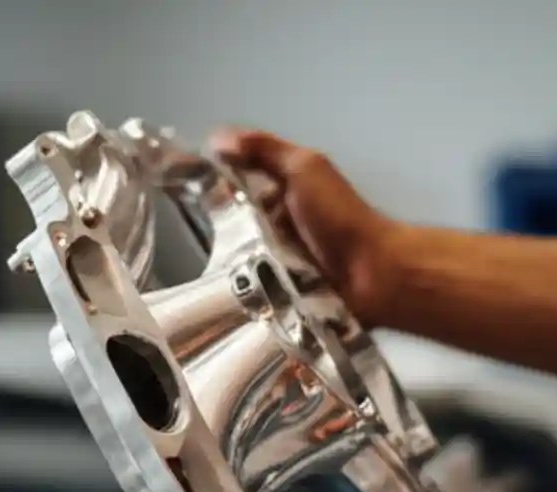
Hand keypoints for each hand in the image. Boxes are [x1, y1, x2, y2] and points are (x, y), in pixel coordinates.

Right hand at [209, 128, 403, 325]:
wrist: (372, 275)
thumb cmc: (337, 216)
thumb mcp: (303, 168)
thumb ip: (265, 150)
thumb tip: (217, 137)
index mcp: (287, 187)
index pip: (238, 179)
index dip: (212, 179)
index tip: (184, 186)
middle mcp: (282, 219)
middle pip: (235, 218)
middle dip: (217, 223)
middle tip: (200, 230)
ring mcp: (282, 256)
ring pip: (239, 252)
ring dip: (228, 256)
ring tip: (208, 260)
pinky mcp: (282, 288)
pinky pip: (251, 283)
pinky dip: (241, 282)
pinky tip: (223, 285)